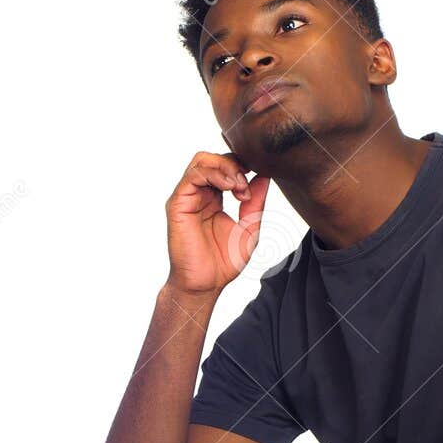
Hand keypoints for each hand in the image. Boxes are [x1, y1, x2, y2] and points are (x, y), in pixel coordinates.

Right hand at [164, 151, 272, 294]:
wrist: (205, 284)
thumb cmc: (222, 262)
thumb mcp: (249, 228)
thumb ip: (256, 203)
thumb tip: (264, 176)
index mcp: (214, 199)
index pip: (225, 167)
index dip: (243, 167)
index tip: (257, 181)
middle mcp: (199, 195)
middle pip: (213, 159)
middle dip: (234, 165)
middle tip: (246, 186)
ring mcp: (187, 198)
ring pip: (202, 161)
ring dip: (225, 167)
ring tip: (238, 187)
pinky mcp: (178, 204)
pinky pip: (192, 176)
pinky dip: (213, 174)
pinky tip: (229, 188)